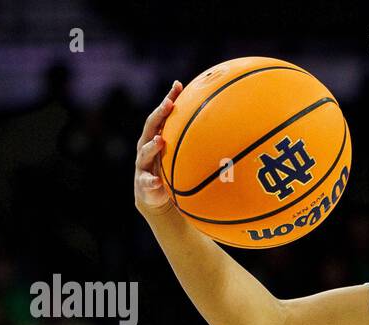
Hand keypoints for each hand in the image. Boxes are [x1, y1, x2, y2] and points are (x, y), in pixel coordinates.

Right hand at [134, 81, 183, 215]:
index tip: (178, 85)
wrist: (154, 197)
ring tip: (160, 141)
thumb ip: (195, 144)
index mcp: (156, 136)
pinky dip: (152, 181)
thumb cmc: (171, 171)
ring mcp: (143, 164)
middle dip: (159, 114)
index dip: (169, 99)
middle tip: (168, 104)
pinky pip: (147, 181)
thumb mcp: (182, 156)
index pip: (162, 114)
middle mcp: (147, 146)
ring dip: (152, 146)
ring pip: (145, 152)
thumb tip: (225, 130)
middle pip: (151, 126)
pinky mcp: (143, 183)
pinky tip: (158, 182)